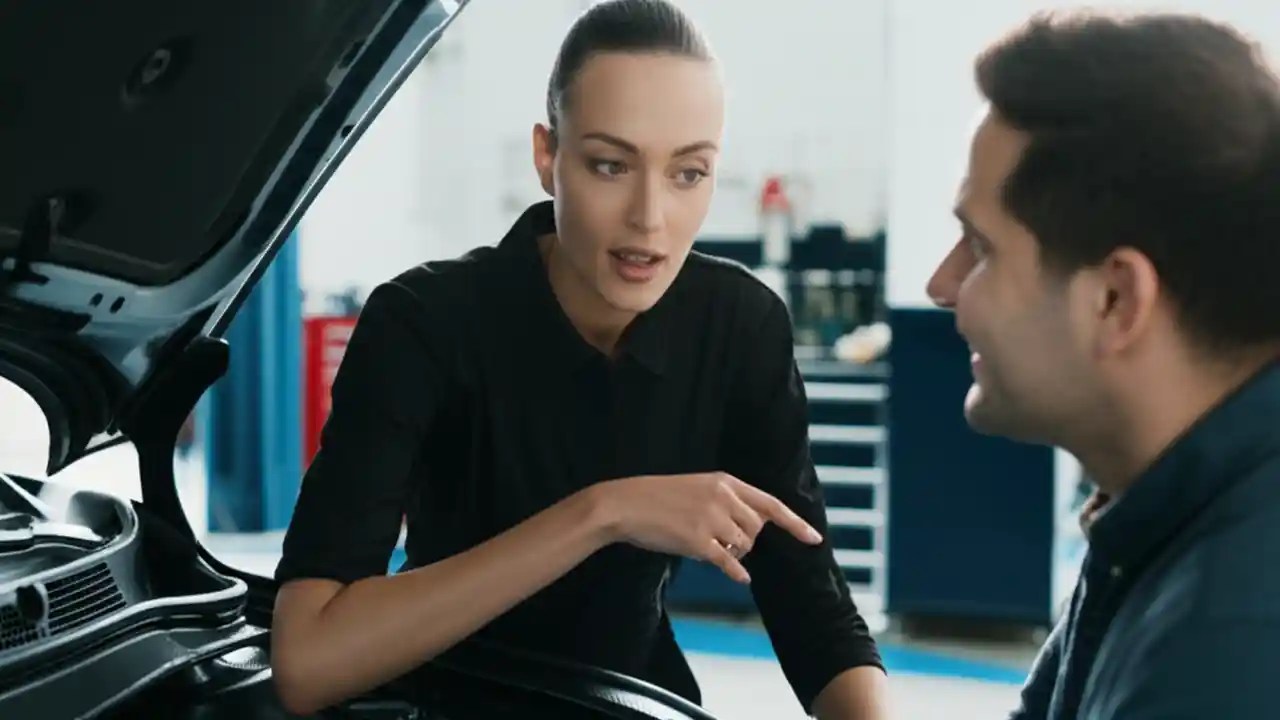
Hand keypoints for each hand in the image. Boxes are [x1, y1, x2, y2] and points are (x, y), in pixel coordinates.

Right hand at [594, 472, 823, 583]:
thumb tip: (750, 533)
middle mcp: (723, 497)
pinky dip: (736, 571)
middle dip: (745, 541)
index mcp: (724, 481)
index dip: (795, 524)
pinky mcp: (698, 540)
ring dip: (732, 554)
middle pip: (756, 530)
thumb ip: (726, 502)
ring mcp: (711, 518)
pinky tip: (740, 577)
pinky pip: (728, 562)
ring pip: (743, 547)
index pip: (770, 504)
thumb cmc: (659, 498)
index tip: (815, 539)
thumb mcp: (697, 487)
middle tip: (721, 542)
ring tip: (706, 546)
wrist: (624, 504)